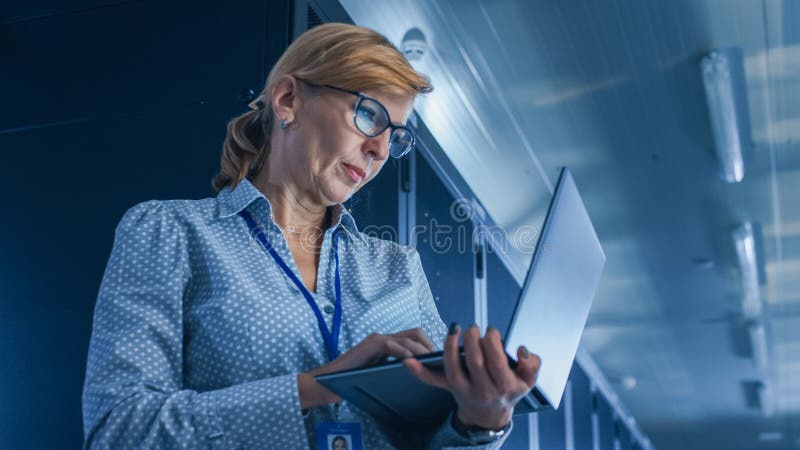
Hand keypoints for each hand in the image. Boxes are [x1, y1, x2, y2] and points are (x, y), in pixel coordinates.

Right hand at [298, 328, 434, 408]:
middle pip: (416, 332)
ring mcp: (376, 340)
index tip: (439, 359)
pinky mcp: (369, 346)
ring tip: (430, 362)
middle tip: (439, 361)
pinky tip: (412, 362)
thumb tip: (416, 373)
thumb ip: (393, 368)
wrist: (327, 383)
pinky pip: (392, 345)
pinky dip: (404, 353)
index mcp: (387, 343)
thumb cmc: (351, 380)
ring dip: (422, 350)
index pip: (414, 336)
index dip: (429, 345)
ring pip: (407, 338)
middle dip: (430, 344)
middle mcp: (383, 337)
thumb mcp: (379, 372)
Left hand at [403, 323, 540, 429]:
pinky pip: (433, 381)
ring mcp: (464, 390)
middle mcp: (483, 390)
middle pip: (475, 363)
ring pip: (453, 368)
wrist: (490, 414)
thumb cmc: (509, 390)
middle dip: (473, 340)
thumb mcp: (528, 381)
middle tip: (474, 328)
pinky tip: (408, 360)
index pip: (496, 361)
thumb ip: (531, 364)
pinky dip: (419, 371)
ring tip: (455, 329)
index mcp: (504, 386)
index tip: (491, 331)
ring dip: (451, 346)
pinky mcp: (449, 388)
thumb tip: (522, 349)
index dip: (493, 343)